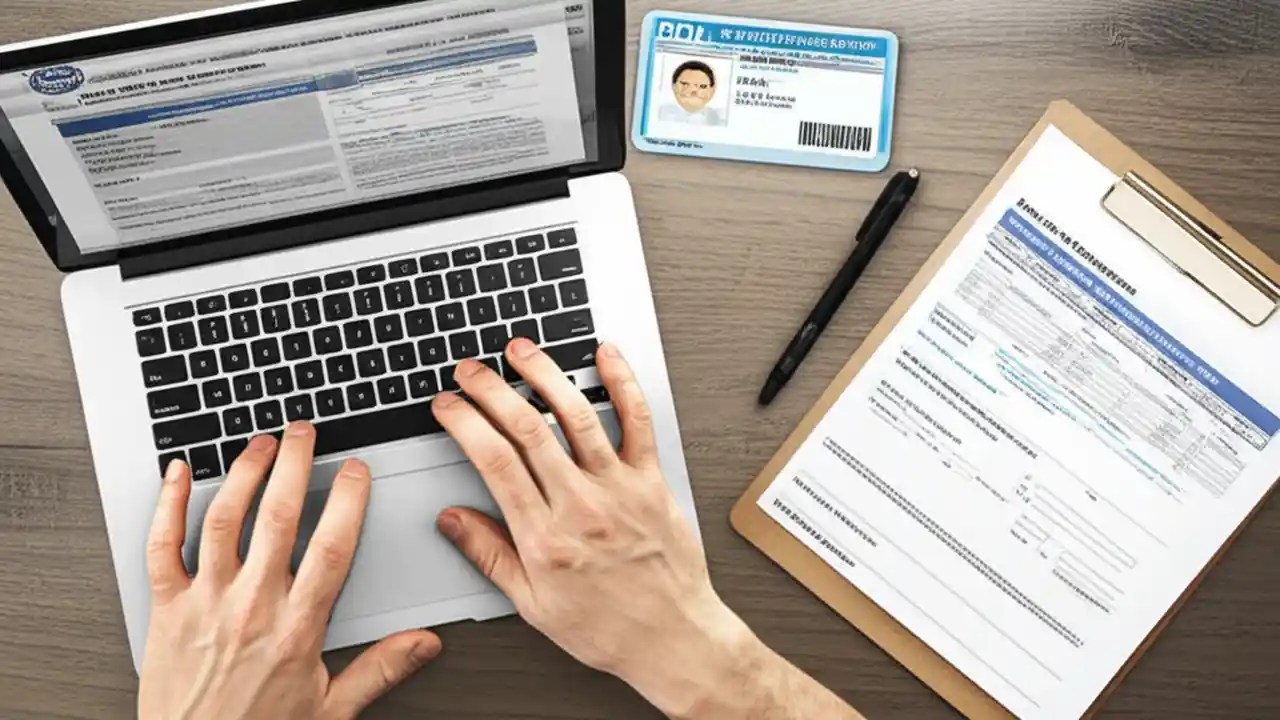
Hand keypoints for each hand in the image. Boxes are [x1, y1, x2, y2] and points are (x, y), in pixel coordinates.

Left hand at [139, 424, 440, 719]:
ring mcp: (205, 603)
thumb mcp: (331, 711)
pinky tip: (178, 472)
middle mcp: (252, 606)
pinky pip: (162, 546)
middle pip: (278, 516)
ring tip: (258, 443)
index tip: (355, 470)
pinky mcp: (165, 609)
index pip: (332, 546)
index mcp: (297, 628)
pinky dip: (168, 504)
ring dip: (243, 472)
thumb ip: (381, 669)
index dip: (348, 500)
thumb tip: (425, 642)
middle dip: (294, 463)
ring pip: (223, 519)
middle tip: (303, 431)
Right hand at [432, 340, 759, 716]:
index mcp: (543, 538)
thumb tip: (452, 519)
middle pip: (526, 429)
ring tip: (521, 349)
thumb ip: (489, 555)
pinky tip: (606, 356)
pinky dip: (622, 383)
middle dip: (491, 389)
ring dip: (545, 375)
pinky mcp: (651, 481)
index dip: (464, 423)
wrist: (673, 638)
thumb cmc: (607, 628)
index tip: (448, 405)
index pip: (493, 461)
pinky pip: (638, 422)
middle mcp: (580, 506)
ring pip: (576, 416)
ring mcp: (619, 488)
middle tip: (470, 369)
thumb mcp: (533, 604)